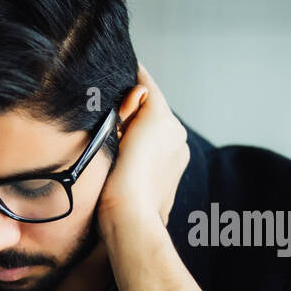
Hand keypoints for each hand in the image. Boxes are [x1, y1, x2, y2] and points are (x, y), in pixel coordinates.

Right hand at [97, 61, 188, 237]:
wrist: (131, 221)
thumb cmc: (117, 183)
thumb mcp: (112, 136)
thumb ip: (126, 108)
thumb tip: (136, 93)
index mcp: (163, 119)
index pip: (147, 85)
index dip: (133, 76)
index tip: (123, 69)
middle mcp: (176, 133)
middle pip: (153, 109)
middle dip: (134, 110)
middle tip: (112, 120)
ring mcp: (178, 155)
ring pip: (157, 131)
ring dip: (141, 132)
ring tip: (119, 146)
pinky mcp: (175, 174)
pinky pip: (161, 151)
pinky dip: (147, 151)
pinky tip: (130, 164)